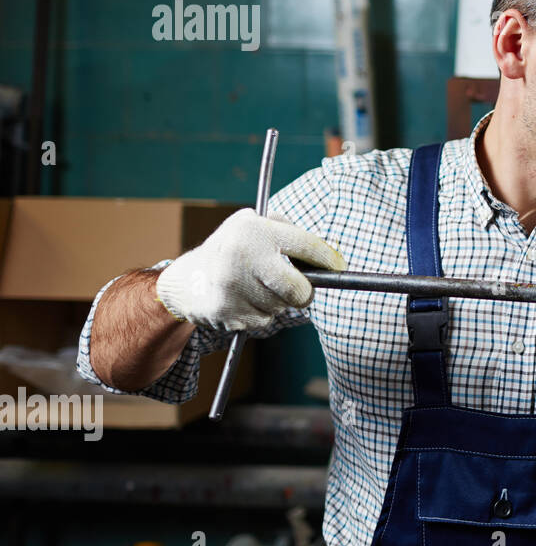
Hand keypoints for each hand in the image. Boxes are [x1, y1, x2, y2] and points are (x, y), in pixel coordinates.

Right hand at [155, 208, 346, 331]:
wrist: (186, 281)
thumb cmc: (232, 249)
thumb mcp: (253, 224)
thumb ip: (286, 228)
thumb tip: (327, 254)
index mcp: (254, 230)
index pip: (308, 247)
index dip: (330, 260)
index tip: (339, 267)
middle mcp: (243, 256)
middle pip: (299, 289)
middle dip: (305, 293)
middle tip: (301, 290)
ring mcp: (233, 286)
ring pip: (281, 307)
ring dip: (278, 302)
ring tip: (257, 288)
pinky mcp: (227, 311)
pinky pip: (264, 321)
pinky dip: (261, 314)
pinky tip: (244, 301)